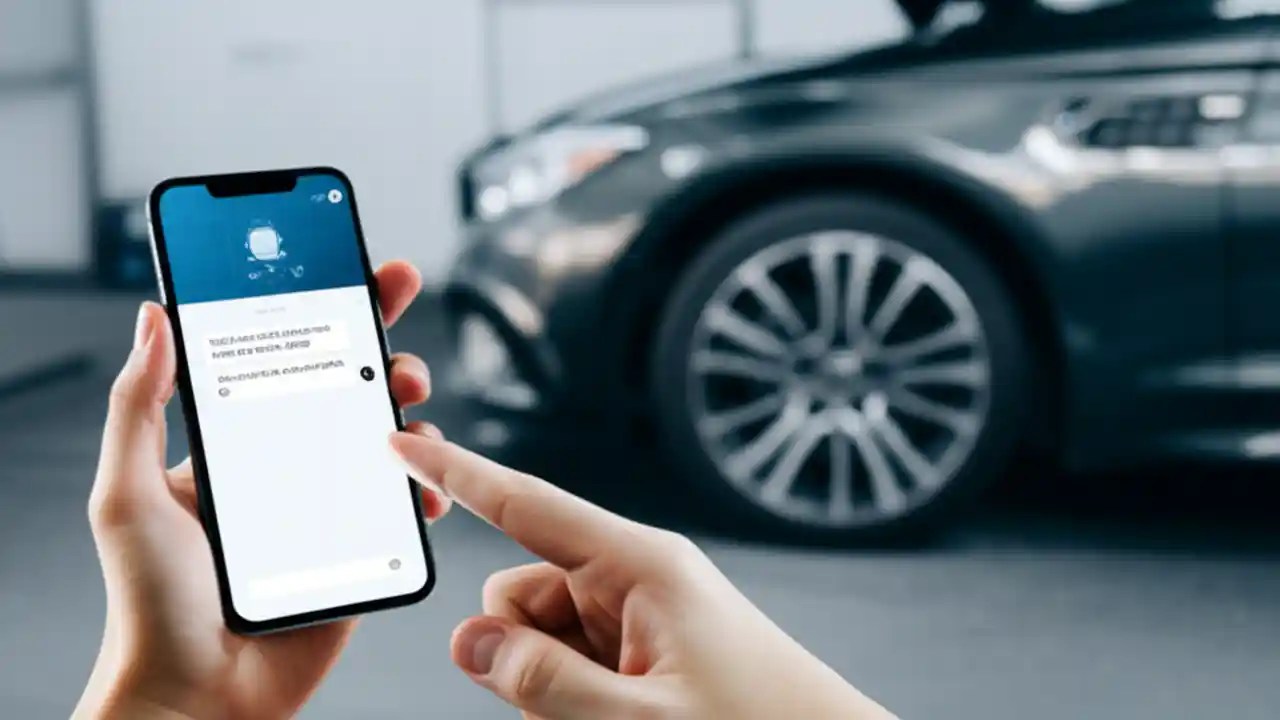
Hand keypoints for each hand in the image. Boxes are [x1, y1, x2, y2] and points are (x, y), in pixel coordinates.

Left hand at [76, 261, 449, 719]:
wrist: (198, 694)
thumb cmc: (149, 603)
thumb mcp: (125, 493)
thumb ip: (138, 405)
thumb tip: (151, 318)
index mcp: (234, 445)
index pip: (281, 358)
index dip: (319, 308)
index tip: (350, 265)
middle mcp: (285, 467)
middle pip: (345, 385)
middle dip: (378, 338)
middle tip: (395, 310)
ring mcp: (326, 507)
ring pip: (385, 438)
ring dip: (407, 405)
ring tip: (407, 396)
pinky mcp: (359, 549)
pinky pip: (403, 505)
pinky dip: (426, 484)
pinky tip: (424, 479)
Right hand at [390, 435, 895, 719]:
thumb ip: (544, 684)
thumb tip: (468, 641)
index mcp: (640, 564)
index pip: (526, 506)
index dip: (457, 475)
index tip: (401, 444)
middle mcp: (635, 576)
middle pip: (520, 592)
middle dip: (520, 652)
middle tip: (579, 708)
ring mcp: (639, 612)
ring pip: (540, 635)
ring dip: (548, 683)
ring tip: (616, 718)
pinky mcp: (644, 645)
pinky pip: (571, 659)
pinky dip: (573, 693)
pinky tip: (620, 716)